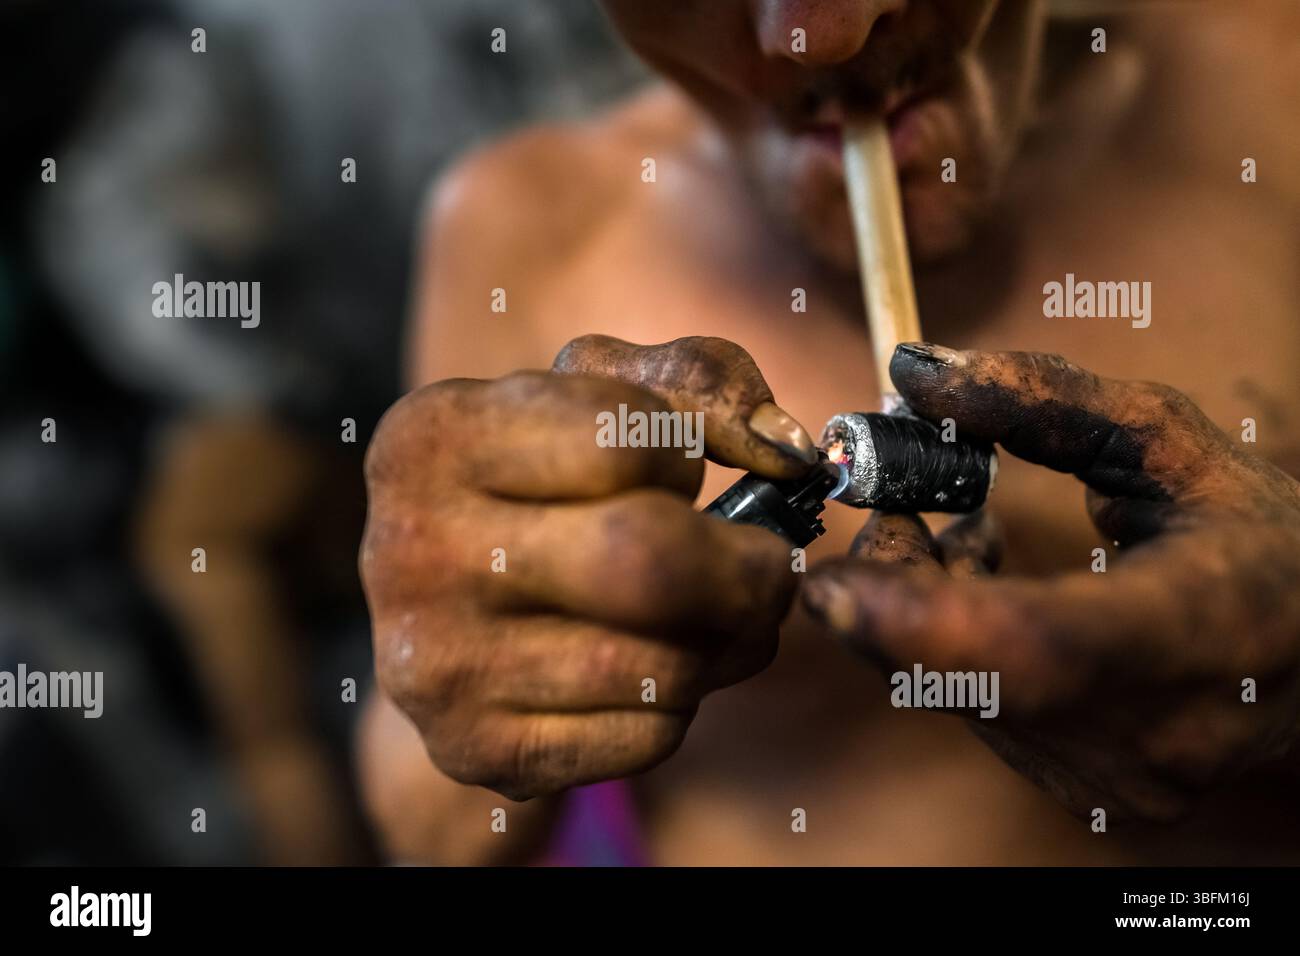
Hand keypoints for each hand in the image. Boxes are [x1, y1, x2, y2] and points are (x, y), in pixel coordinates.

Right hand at [361, 335, 814, 799]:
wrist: (444, 609)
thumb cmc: (538, 480)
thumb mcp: (594, 391)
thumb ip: (697, 380)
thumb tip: (785, 448)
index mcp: (436, 435)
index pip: (626, 439)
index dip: (687, 455)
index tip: (683, 471)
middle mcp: (416, 550)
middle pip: (650, 562)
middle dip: (751, 570)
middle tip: (770, 566)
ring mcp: (440, 663)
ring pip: (669, 665)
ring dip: (730, 641)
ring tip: (717, 615)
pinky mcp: (478, 749)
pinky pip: (650, 737)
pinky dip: (683, 704)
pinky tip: (655, 667)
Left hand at [802, 343, 1299, 821]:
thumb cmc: (1248, 530)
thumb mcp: (1168, 439)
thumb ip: (1044, 399)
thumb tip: (914, 372)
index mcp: (1204, 627)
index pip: (1042, 649)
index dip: (921, 623)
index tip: (825, 586)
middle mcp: (1161, 730)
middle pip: (970, 675)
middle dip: (893, 586)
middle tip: (888, 507)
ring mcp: (1123, 778)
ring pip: (956, 696)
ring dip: (920, 610)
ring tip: (966, 532)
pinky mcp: (1089, 791)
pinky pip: (973, 712)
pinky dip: (949, 645)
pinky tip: (985, 585)